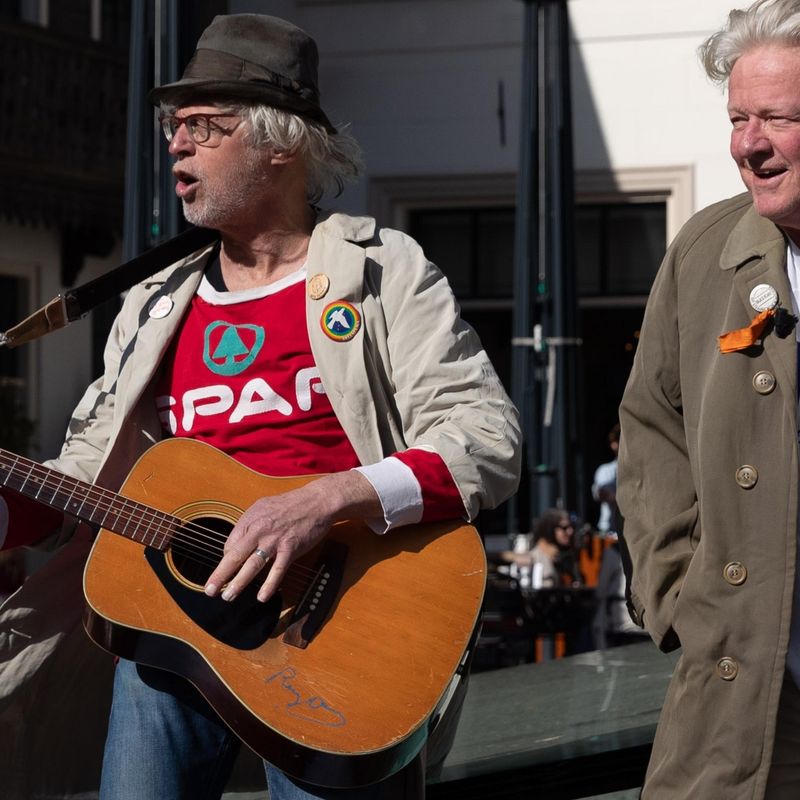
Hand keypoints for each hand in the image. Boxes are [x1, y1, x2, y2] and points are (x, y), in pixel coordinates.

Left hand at [203, 470, 379, 603]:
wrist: (317, 501)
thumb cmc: (290, 504)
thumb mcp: (263, 507)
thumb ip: (249, 524)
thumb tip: (236, 543)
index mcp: (250, 519)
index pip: (231, 544)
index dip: (227, 559)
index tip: (228, 569)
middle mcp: (259, 530)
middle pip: (235, 555)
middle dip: (220, 575)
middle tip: (210, 590)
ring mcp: (275, 540)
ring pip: (253, 565)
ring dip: (239, 582)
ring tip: (228, 596)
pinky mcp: (290, 548)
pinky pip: (278, 570)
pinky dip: (269, 584)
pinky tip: (262, 597)